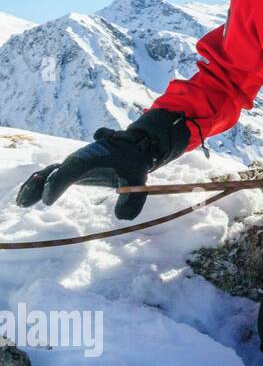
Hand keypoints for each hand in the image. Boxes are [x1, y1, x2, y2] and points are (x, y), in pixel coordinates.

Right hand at [15, 109, 189, 220]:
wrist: (131, 146)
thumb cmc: (133, 163)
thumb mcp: (138, 179)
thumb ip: (133, 199)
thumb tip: (123, 219)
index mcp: (91, 160)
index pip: (70, 171)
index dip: (57, 184)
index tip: (48, 201)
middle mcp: (77, 160)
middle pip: (53, 172)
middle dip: (39, 186)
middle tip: (26, 203)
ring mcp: (72, 164)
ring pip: (48, 173)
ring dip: (33, 186)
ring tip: (21, 203)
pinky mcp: (70, 169)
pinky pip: (50, 175)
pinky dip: (38, 185)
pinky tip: (26, 200)